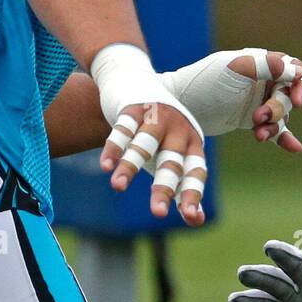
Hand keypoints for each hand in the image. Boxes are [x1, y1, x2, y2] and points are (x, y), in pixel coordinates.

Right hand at [100, 103, 207, 225]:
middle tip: (157, 214)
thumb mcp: (173, 154)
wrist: (136, 81)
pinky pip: (123, 129)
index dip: (192, 193)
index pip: (195, 171)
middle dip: (164, 188)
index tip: (189, 216)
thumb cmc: (159, 132)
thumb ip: (183, 186)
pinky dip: (114, 148)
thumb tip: (196, 220)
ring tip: (118, 187)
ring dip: (130, 166)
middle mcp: (178, 128)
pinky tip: (106, 166)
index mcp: (192, 142)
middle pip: (172, 161)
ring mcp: (156, 115)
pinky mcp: (133, 107)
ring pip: (144, 144)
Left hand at [161, 48, 301, 151]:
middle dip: (277, 108)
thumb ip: (267, 66)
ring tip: (258, 134)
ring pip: (281, 115)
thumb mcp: (235, 69)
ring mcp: (258, 101)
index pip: (295, 69)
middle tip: (258, 117)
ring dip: (274, 124)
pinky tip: (295, 148)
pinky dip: (284, 137)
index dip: (301, 83)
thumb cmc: (205, 81)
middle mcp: (264, 81)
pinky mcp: (251, 120)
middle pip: (288, 96)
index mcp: (262, 63)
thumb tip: (298, 71)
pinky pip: (275, 129)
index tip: (296, 99)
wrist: (181, 105)